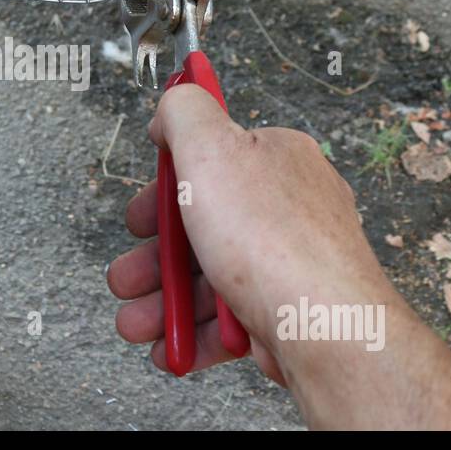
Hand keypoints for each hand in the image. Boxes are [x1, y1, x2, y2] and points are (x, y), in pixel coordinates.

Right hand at [107, 86, 450, 427]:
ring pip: (210, 280)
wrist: (325, 331)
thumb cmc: (274, 243)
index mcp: (276, 161)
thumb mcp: (212, 149)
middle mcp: (288, 210)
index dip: (165, 191)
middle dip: (154, 259)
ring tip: (136, 324)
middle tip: (125, 278)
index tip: (140, 216)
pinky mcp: (288, 312)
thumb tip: (174, 101)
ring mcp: (289, 264)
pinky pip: (230, 322)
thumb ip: (184, 111)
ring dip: (165, 304)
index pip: (211, 162)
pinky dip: (195, 335)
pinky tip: (171, 347)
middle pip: (203, 228)